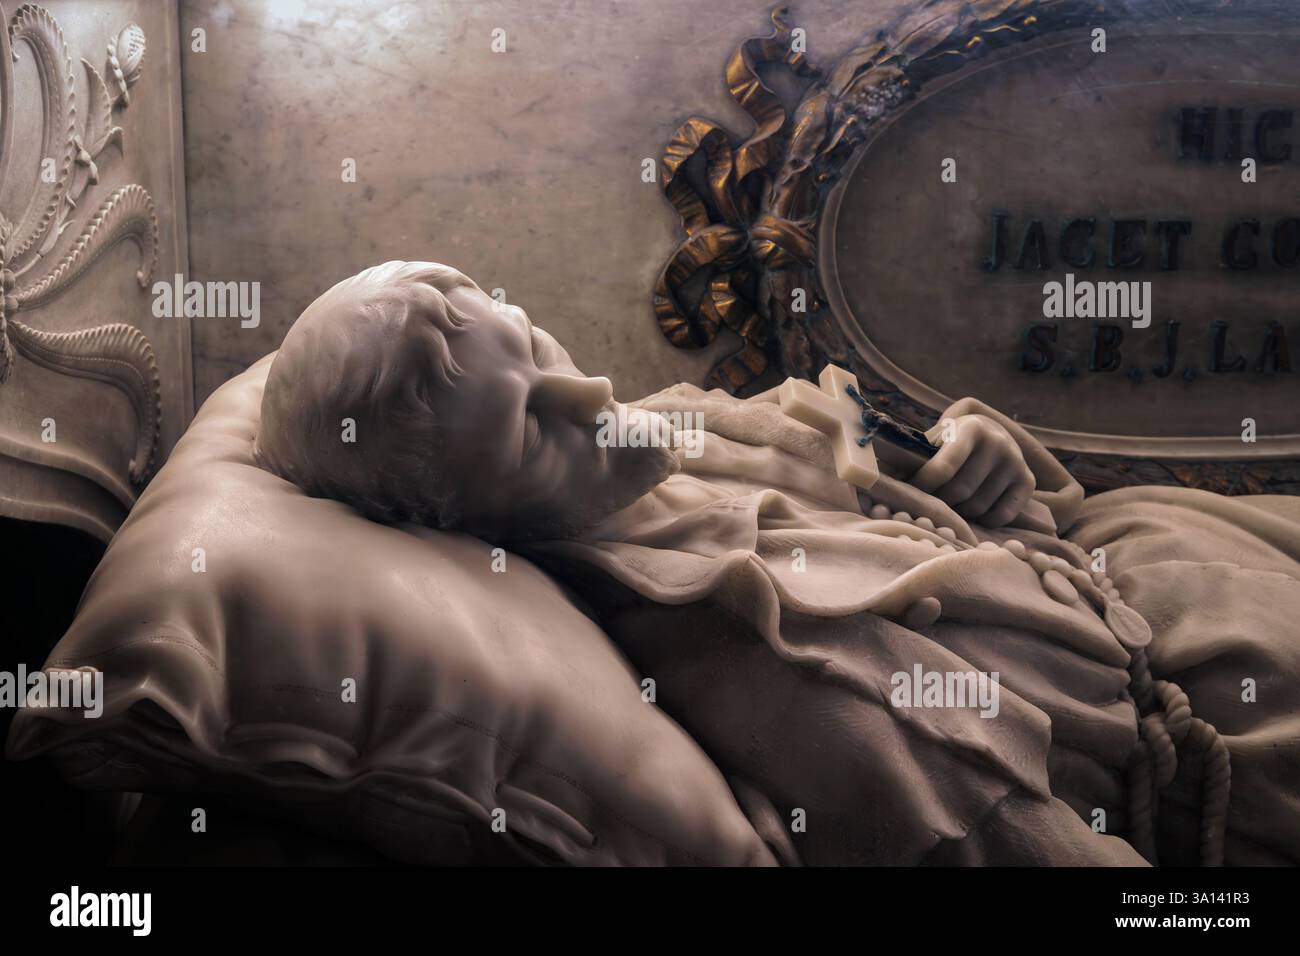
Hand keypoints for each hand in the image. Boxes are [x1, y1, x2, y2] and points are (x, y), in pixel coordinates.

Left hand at [910, 414, 1034, 526]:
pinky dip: (983, 521)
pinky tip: (972, 511)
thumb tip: (881, 476)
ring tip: (949, 506)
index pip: (944, 467)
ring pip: (977, 507)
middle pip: (960, 491)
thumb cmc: (951, 441)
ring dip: (959, 513)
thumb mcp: (935, 438)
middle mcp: (998, 442)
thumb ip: (914, 456)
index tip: (910, 493)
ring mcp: (1016, 463)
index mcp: (971, 427)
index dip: (922, 486)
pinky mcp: (1028, 482)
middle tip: (928, 504)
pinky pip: (1000, 516)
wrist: (990, 433)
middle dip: (939, 502)